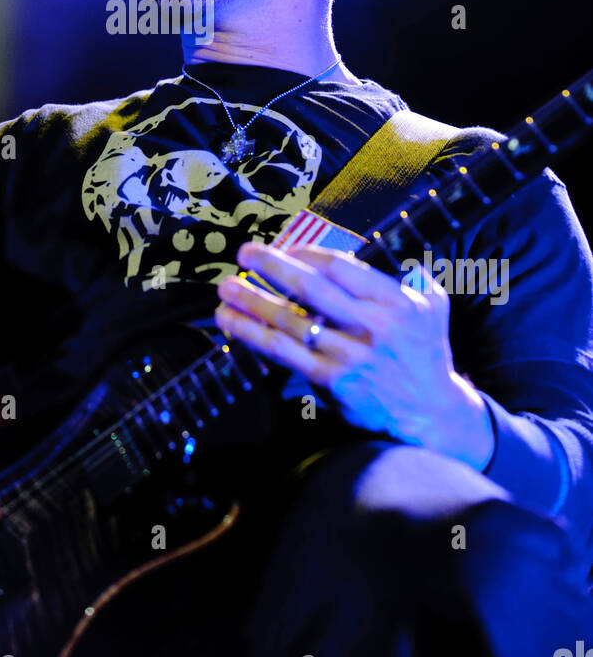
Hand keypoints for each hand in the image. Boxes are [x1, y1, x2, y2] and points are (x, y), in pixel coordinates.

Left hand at [215, 242, 493, 467]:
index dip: (307, 254)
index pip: (342, 268)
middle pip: (311, 290)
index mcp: (395, 302)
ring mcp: (350, 356)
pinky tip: (231, 323)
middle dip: (272, 267)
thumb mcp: (432, 304)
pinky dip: (254, 335)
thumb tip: (382, 243)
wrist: (432, 412)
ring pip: (290, 323)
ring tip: (225, 288)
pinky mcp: (331, 381)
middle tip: (244, 252)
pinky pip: (284, 353)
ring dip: (252, 302)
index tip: (284, 247)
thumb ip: (410, 272)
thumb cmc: (426, 351)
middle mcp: (373, 327)